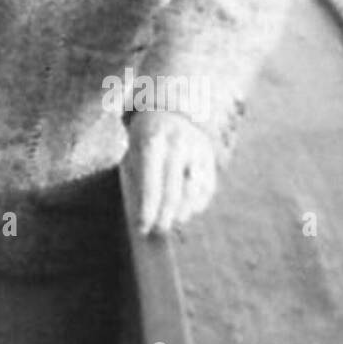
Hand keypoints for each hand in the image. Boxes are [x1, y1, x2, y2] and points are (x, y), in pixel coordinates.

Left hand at [124, 111, 215, 235]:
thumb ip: (136, 181)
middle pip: (173, 191)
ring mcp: (197, 150)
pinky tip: (186, 212)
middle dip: (165, 216)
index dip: (147, 209)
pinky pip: (206, 188)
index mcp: (152, 141)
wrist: (170, 113)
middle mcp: (177, 144)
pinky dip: (197, 204)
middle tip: (158, 231)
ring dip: (182, 212)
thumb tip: (141, 218)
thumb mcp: (133, 152)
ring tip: (172, 222)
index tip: (142, 228)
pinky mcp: (209, 157)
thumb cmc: (144, 140)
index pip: (150, 183)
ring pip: (193, 192)